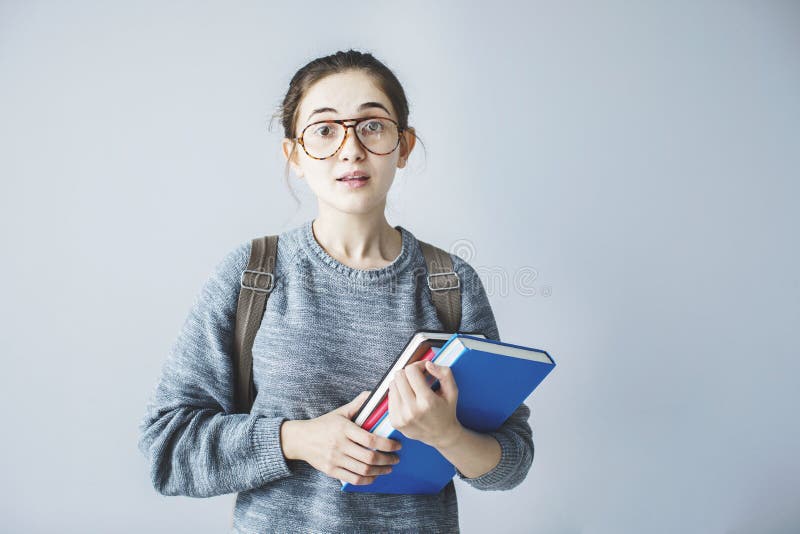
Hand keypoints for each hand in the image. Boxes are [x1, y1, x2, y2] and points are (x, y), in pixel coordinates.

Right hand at [280, 391, 402, 485]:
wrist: (300, 439)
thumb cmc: (323, 425)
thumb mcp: (339, 412)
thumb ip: (357, 404)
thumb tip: (372, 393)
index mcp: (344, 429)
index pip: (370, 440)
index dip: (387, 445)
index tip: (397, 446)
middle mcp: (340, 445)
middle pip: (369, 457)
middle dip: (387, 460)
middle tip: (396, 458)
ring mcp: (335, 459)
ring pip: (363, 470)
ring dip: (380, 471)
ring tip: (388, 468)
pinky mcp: (331, 470)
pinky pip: (352, 479)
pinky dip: (366, 480)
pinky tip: (373, 476)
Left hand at [388, 360, 463, 448]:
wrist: (441, 435)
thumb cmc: (447, 412)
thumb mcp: (452, 391)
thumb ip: (444, 373)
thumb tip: (428, 364)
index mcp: (427, 401)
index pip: (411, 371)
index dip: (418, 365)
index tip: (424, 369)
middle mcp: (412, 410)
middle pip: (399, 376)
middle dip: (409, 373)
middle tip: (417, 378)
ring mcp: (401, 417)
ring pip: (392, 385)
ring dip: (402, 383)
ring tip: (413, 389)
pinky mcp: (395, 421)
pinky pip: (390, 397)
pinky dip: (398, 394)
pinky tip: (408, 398)